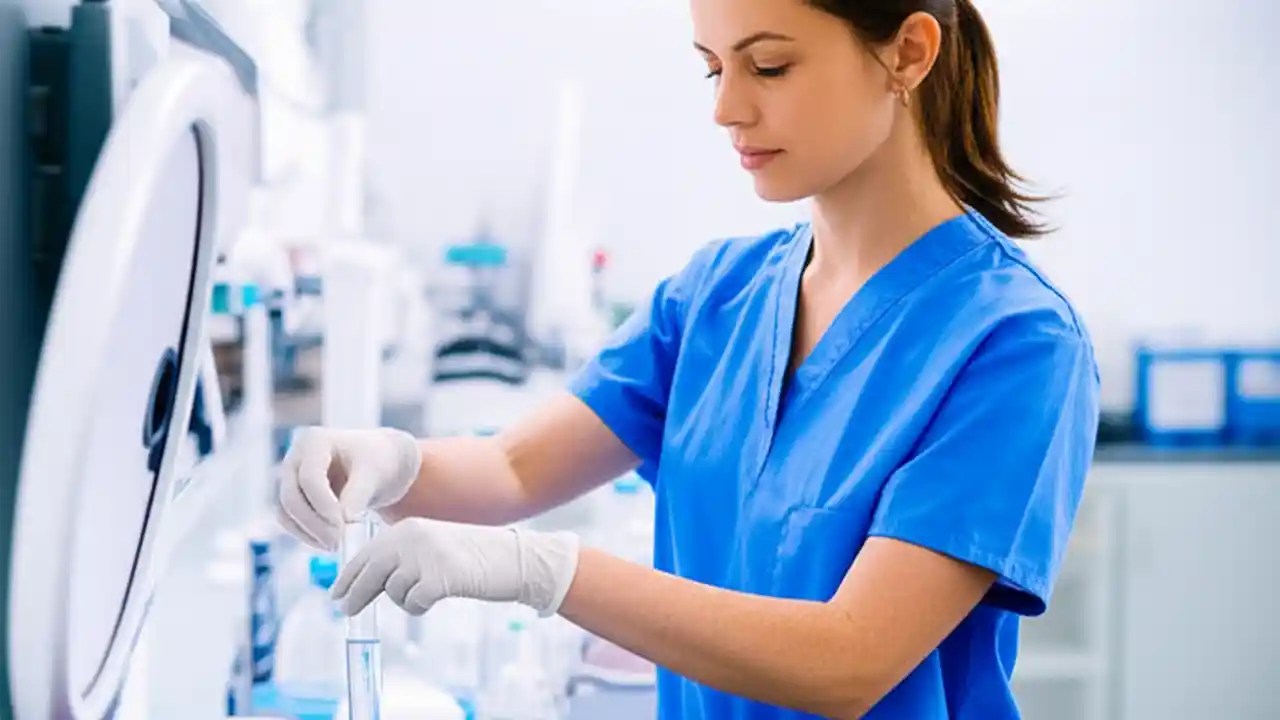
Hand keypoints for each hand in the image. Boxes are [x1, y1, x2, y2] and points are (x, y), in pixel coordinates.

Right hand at [276, 427, 422, 550]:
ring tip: (337, 546)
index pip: (309, 478)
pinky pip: (290, 521)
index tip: (343, 526)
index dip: (323, 505)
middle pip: (291, 497)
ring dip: (308, 532)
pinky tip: (330, 544)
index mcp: (314, 441)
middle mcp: (295, 457)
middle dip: (314, 523)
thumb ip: (357, 495)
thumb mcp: (374, 475)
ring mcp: (290, 478)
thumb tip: (343, 520)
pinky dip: (307, 534)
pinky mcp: (293, 497)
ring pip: (286, 512)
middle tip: (339, 543)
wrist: (381, 463)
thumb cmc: (379, 461)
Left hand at [331, 518, 579, 617]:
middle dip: (355, 595)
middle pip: (370, 573)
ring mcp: (424, 557)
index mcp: (407, 528)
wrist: (513, 558)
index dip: (348, 576)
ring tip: (432, 591)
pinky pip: (414, 603)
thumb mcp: (432, 548)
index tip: (336, 593)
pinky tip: (439, 597)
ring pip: (394, 591)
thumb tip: (366, 585)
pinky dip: (422, 606)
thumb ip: (402, 558)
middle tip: (345, 611)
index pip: (367, 553)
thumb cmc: (473, 557)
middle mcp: (411, 538)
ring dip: (407, 600)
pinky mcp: (438, 579)